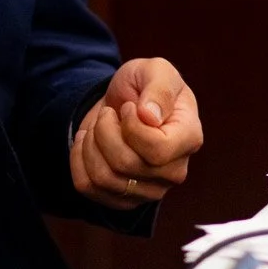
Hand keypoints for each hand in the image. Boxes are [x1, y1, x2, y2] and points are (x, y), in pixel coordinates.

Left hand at [69, 57, 201, 209]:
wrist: (124, 101)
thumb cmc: (144, 85)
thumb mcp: (155, 70)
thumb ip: (158, 87)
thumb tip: (149, 117)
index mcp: (189, 139)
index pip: (156, 150)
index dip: (131, 126)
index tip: (128, 107)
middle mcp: (174, 171)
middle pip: (125, 165)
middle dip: (104, 130)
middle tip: (109, 114)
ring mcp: (150, 189)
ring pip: (103, 178)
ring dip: (90, 144)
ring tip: (99, 128)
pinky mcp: (124, 198)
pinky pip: (88, 187)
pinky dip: (78, 160)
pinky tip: (88, 143)